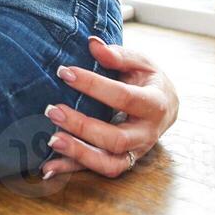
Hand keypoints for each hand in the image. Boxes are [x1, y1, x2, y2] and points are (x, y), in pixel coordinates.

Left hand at [40, 36, 178, 178]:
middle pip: (116, 138)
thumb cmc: (148, 79)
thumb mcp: (140, 62)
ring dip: (78, 154)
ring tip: (51, 140)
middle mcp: (146, 133)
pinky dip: (72, 170)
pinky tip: (47, 168)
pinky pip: (96, 169)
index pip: (123, 97)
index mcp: (154, 104)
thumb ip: (118, 55)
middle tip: (53, 110)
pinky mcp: (122, 161)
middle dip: (83, 126)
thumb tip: (93, 43)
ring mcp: (135, 152)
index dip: (94, 85)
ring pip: (109, 163)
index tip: (64, 72)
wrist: (166, 106)